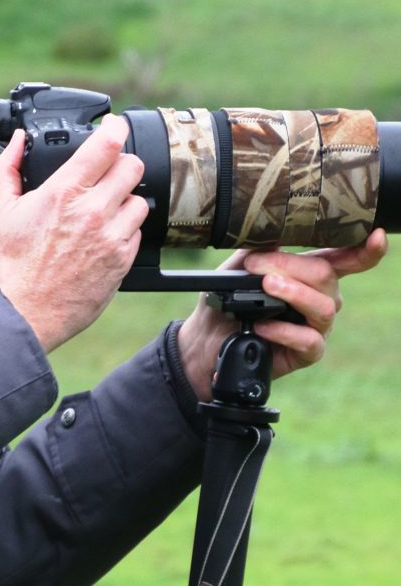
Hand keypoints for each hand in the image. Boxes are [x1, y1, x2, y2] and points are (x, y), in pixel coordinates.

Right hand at [0, 115, 147, 352]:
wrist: (24, 315)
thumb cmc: (11, 268)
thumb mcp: (0, 213)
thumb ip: (6, 169)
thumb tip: (16, 141)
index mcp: (64, 192)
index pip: (108, 144)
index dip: (116, 128)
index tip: (114, 127)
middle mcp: (94, 211)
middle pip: (132, 166)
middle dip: (120, 164)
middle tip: (106, 173)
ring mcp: (112, 237)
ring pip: (140, 200)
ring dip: (125, 200)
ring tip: (104, 211)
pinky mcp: (122, 261)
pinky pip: (137, 233)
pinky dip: (124, 230)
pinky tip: (102, 238)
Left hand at [177, 229, 388, 399]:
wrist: (207, 340)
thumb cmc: (227, 301)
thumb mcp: (237, 269)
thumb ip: (259, 249)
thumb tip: (274, 233)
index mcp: (311, 275)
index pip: (347, 259)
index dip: (367, 250)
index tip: (377, 235)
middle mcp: (322, 299)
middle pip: (326, 276)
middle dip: (290, 266)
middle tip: (255, 265)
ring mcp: (317, 327)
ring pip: (323, 306)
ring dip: (293, 292)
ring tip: (266, 287)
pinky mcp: (307, 352)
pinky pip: (308, 339)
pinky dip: (284, 330)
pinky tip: (263, 325)